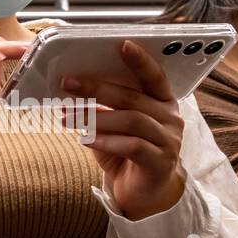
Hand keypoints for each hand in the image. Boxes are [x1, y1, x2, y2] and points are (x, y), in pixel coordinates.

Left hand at [62, 41, 186, 219]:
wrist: (142, 193)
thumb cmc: (125, 153)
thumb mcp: (112, 127)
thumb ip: (100, 109)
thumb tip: (69, 90)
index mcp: (162, 103)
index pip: (153, 77)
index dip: (140, 61)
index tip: (122, 44)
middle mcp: (170, 118)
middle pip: (133, 98)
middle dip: (98, 89)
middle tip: (68, 84)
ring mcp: (168, 140)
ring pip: (132, 120)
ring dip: (96, 116)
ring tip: (68, 117)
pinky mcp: (160, 161)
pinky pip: (132, 146)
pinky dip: (106, 140)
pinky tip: (84, 139)